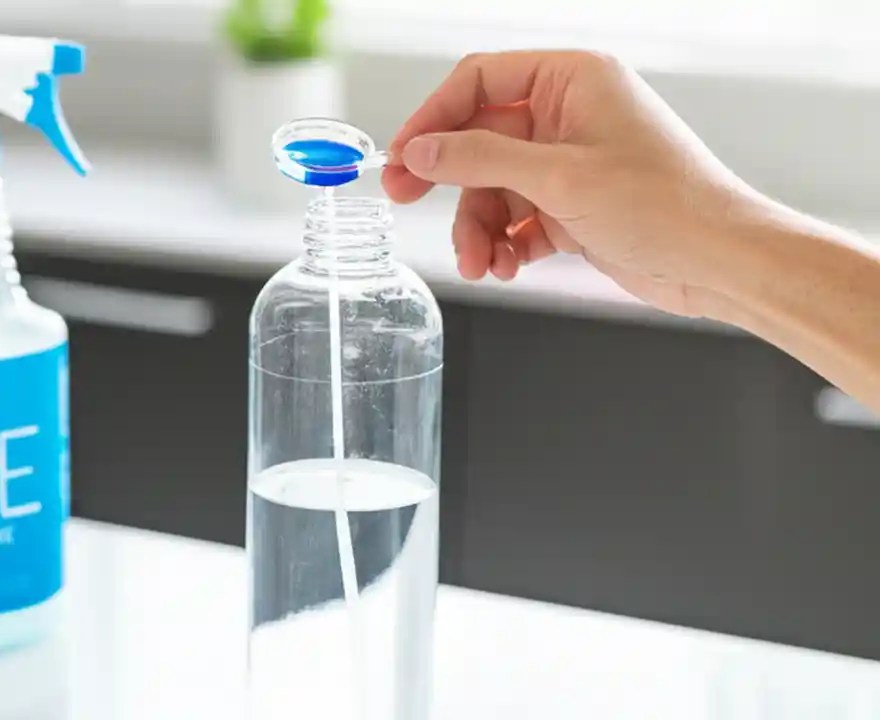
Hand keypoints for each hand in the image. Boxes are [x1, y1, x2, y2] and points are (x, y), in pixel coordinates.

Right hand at [382, 50, 767, 317]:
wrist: (720, 262)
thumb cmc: (666, 205)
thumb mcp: (560, 177)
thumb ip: (481, 159)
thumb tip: (421, 150)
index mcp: (573, 80)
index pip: (480, 80)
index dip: (434, 117)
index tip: (402, 155)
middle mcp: (569, 115)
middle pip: (479, 140)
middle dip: (448, 182)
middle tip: (403, 201)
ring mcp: (570, 163)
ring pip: (493, 188)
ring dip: (477, 228)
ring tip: (479, 263)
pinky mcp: (573, 206)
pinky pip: (516, 219)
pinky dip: (504, 244)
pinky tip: (505, 266)